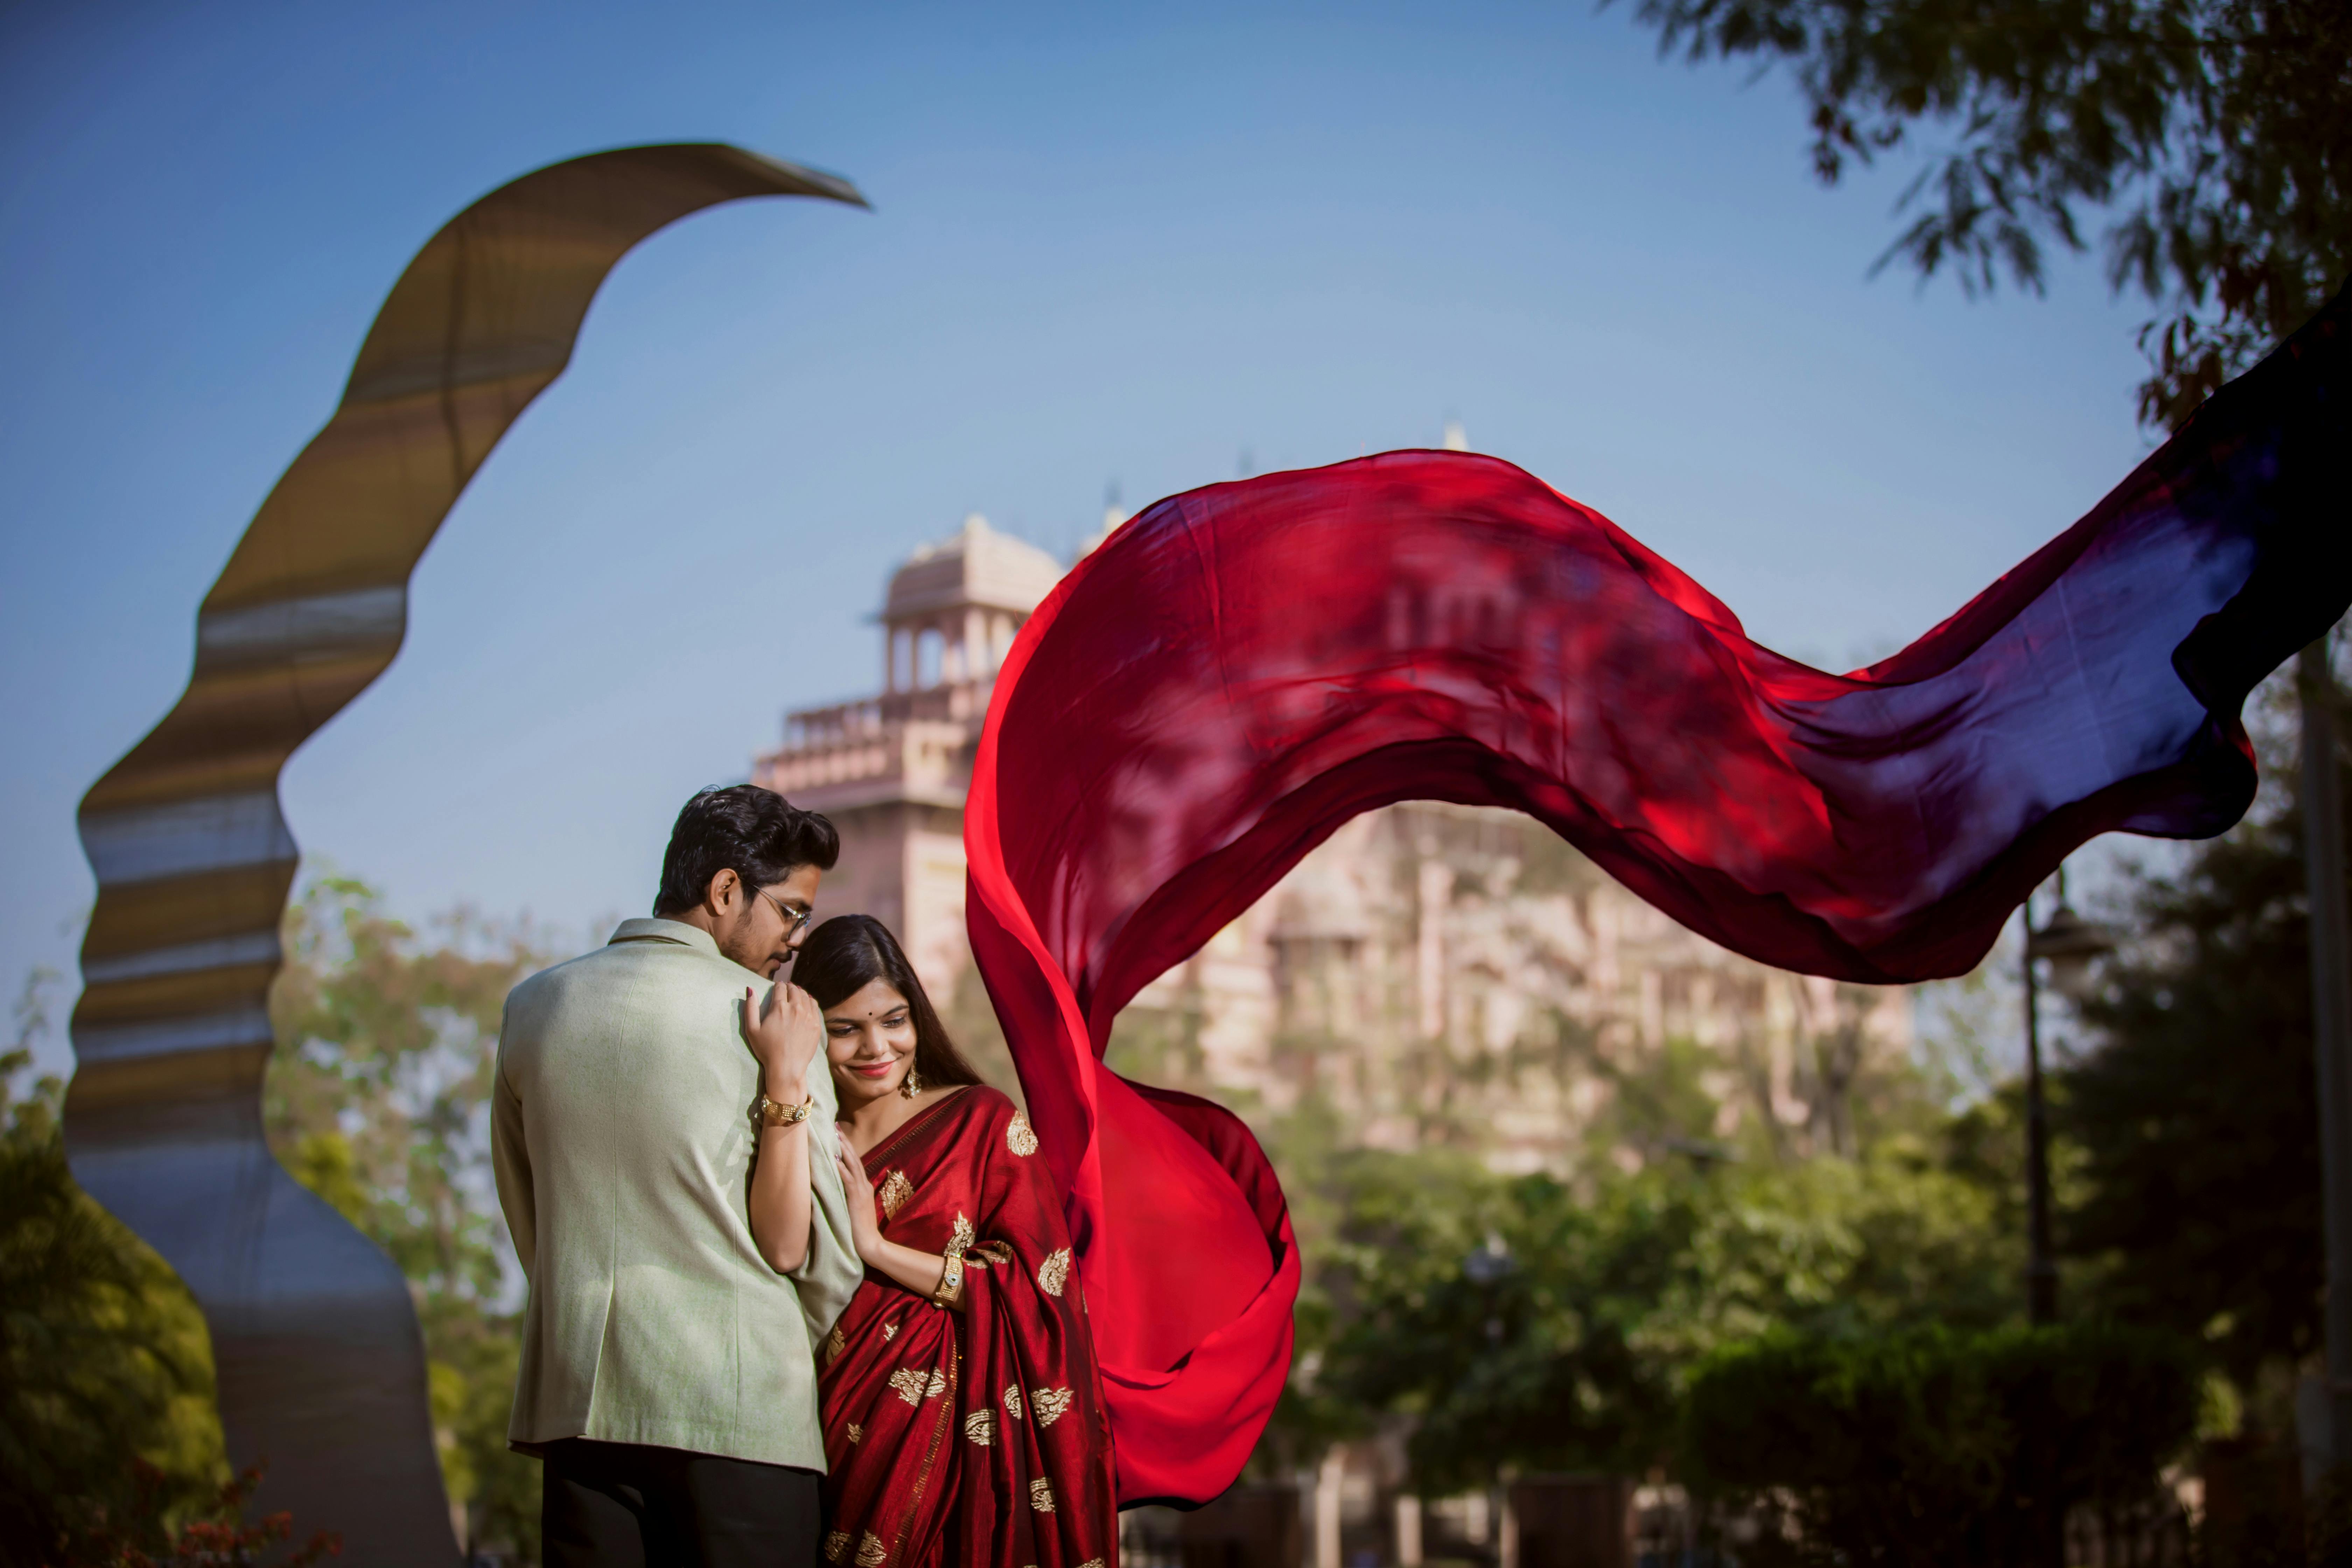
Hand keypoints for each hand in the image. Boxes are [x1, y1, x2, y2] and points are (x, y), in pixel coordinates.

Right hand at [741, 983, 821, 1095]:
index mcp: (779, 1007)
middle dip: (789, 987)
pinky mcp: (816, 1024)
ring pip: (805, 996)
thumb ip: (750, 1008)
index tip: (777, 986)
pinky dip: (810, 1001)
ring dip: (800, 992)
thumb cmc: (766, 1050)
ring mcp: (808, 1015)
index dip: (778, 985)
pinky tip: (807, 1002)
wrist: (787, 1067)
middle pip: (794, 990)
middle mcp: (795, 1008)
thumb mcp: (752, 1030)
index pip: (780, 988)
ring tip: (796, 993)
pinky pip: (814, 1006)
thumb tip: (750, 989)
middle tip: (787, 988)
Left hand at [836, 1142, 882, 1263]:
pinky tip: (835, 1159)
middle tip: (836, 1126)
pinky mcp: (856, 1199)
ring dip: (844, 1149)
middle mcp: (864, 1185)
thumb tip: (841, 1185)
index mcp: (864, 1186)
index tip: (839, 1134)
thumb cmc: (860, 1229)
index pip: (855, 1163)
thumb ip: (851, 1195)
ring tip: (836, 1135)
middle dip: (845, 1142)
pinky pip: (848, 1180)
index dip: (847, 1148)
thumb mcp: (856, 1207)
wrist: (870, 1244)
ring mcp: (861, 1191)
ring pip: (853, 1165)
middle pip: (854, 1159)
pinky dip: (842, 1169)